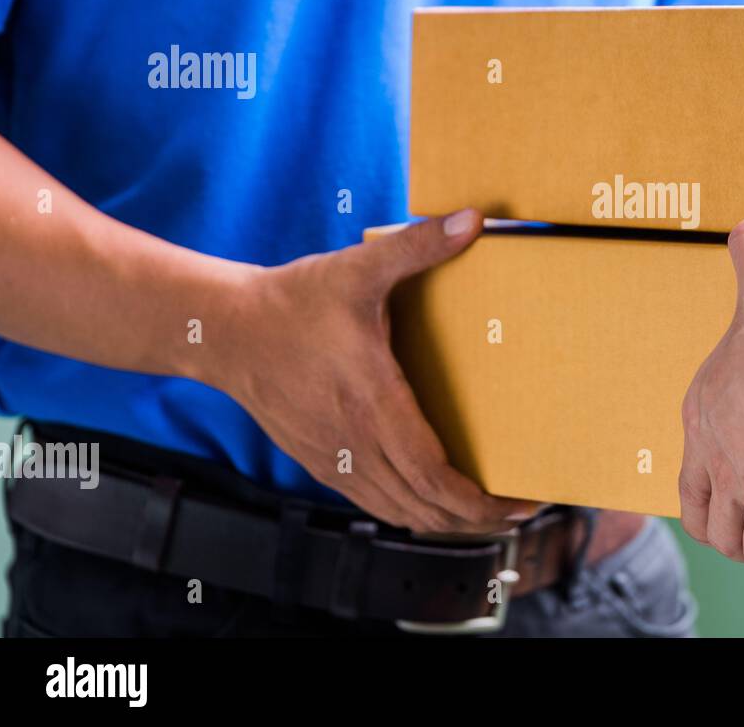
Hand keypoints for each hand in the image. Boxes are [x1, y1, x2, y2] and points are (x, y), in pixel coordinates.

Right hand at [195, 209, 538, 533]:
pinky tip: (433, 507)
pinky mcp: (320, 461)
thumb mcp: (359, 268)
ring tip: (488, 516)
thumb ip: (417, 245)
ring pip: (400, 513)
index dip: (478, 500)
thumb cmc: (292, 301)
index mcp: (372, 402)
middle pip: (425, 507)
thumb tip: (472, 219)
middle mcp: (354, 442)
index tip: (518, 503)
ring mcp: (334, 459)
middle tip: (520, 513)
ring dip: (448, 523)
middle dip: (478, 519)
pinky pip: (374, 505)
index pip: (433, 476)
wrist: (223, 331)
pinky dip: (411, 514)